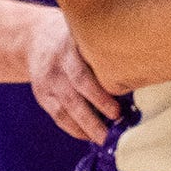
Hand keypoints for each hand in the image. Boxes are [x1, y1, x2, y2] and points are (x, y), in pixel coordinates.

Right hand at [24, 7, 115, 143]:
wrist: (32, 36)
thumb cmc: (73, 34)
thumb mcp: (84, 31)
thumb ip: (102, 47)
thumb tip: (138, 67)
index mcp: (67, 49)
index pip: (81, 76)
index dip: (98, 97)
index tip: (117, 112)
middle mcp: (54, 68)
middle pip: (72, 98)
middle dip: (92, 119)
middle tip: (112, 134)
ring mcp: (46, 83)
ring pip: (63, 111)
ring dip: (84, 128)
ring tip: (104, 139)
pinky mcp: (41, 95)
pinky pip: (57, 116)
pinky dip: (73, 129)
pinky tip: (89, 135)